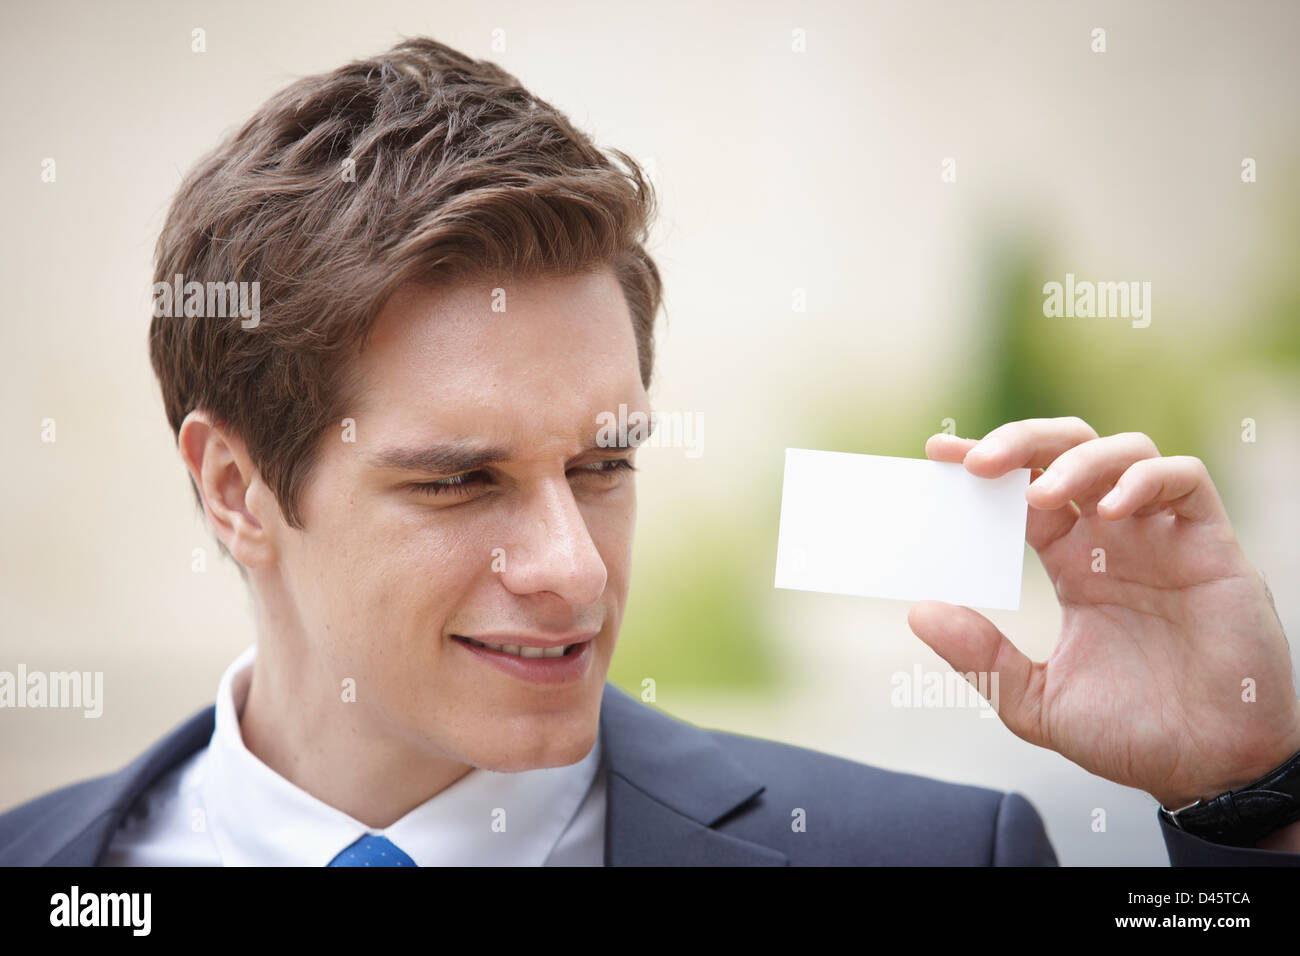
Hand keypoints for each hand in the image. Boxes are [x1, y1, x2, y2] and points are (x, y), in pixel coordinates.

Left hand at [907, 416, 1299, 809]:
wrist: (1210, 772)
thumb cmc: (1131, 734)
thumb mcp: (1036, 700)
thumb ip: (982, 657)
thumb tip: (919, 611)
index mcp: (1072, 561)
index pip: (1023, 490)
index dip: (985, 464)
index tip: (937, 453)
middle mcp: (1114, 539)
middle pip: (1068, 451)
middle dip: (1020, 441)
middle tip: (975, 462)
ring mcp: (1164, 538)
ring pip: (1125, 453)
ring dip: (1076, 459)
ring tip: (1036, 494)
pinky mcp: (1212, 549)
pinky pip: (1186, 482)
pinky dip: (1145, 480)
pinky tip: (1107, 511)